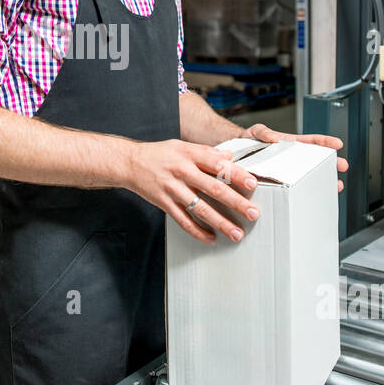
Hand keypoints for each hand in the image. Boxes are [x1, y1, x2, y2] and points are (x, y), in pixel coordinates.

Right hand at [121, 139, 260, 244]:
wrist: (130, 163)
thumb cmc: (159, 154)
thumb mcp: (183, 146)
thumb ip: (207, 152)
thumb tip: (229, 157)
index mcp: (190, 155)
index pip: (217, 164)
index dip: (236, 174)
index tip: (252, 184)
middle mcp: (182, 172)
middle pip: (214, 189)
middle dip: (236, 203)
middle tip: (253, 213)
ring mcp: (173, 190)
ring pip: (200, 209)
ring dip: (221, 223)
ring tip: (236, 233)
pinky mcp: (164, 203)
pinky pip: (183, 220)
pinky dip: (198, 231)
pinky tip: (211, 238)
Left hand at [240, 124, 348, 192]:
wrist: (233, 157)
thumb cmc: (245, 142)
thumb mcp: (254, 132)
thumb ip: (263, 132)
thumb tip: (273, 137)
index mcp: (288, 145)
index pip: (309, 142)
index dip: (324, 142)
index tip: (337, 143)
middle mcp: (291, 159)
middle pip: (316, 161)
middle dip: (331, 163)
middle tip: (343, 166)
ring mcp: (287, 172)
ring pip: (310, 176)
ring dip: (324, 180)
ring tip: (336, 186)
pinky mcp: (279, 184)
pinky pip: (294, 189)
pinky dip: (305, 192)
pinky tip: (312, 198)